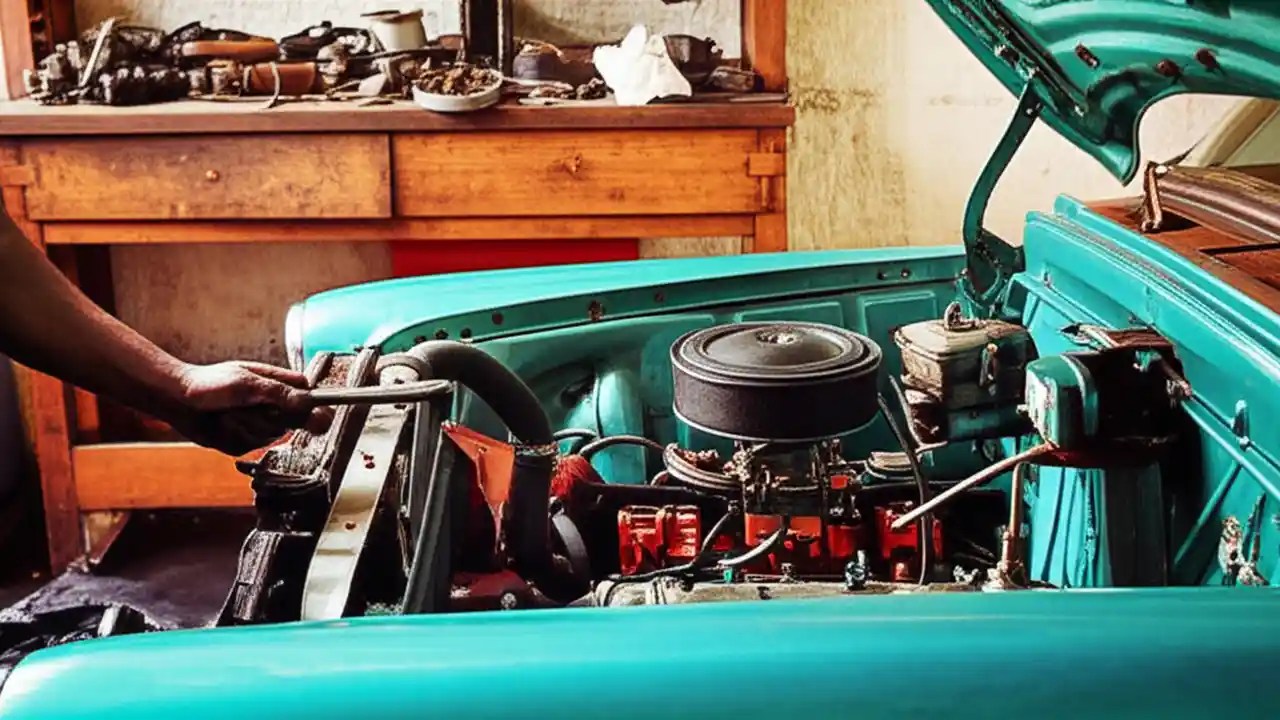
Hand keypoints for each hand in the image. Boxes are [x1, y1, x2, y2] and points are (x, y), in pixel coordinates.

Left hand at [160, 361, 329, 455]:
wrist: (178, 400)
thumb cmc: (210, 384)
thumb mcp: (247, 383)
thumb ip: (280, 394)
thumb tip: (310, 403)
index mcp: (278, 385)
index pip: (310, 397)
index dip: (315, 409)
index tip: (321, 420)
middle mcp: (272, 405)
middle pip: (293, 421)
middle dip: (270, 416)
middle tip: (251, 406)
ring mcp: (259, 424)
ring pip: (270, 434)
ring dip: (246, 424)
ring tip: (227, 412)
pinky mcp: (244, 441)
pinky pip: (250, 445)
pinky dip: (234, 435)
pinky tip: (221, 424)